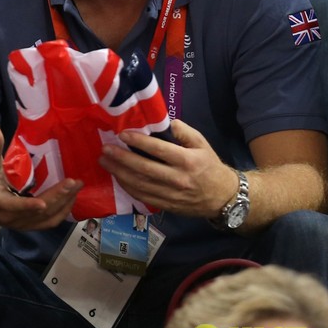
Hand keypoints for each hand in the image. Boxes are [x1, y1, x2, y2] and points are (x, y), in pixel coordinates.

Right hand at [0, 124, 81, 230]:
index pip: (13, 206)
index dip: (27, 206)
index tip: (42, 203)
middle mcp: (10, 217)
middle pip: (37, 212)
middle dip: (57, 197)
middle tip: (73, 182)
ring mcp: (22, 224)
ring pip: (46, 218)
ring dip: (63, 204)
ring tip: (77, 188)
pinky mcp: (30, 226)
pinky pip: (49, 223)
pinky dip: (62, 212)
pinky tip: (71, 199)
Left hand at [102, 119, 236, 217]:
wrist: (223, 198)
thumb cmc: (210, 166)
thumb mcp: (202, 144)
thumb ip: (184, 132)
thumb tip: (166, 122)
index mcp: (187, 161)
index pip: (159, 150)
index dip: (139, 142)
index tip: (122, 134)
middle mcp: (178, 179)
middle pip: (144, 169)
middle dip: (121, 158)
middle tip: (105, 149)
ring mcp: (171, 194)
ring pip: (140, 184)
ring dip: (119, 173)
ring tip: (104, 161)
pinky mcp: (166, 205)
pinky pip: (142, 196)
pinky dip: (126, 186)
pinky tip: (116, 177)